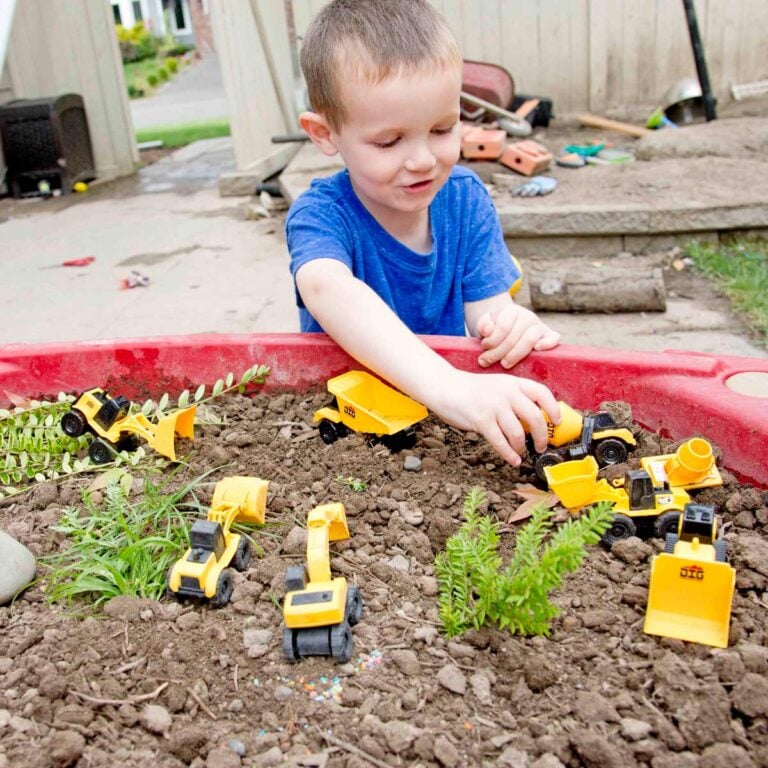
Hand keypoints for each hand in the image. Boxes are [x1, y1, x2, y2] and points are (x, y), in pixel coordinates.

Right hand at [429, 370, 560, 466]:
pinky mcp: (481, 420)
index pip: (542, 393)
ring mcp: (494, 407)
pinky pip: (500, 442)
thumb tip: (532, 418)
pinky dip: (509, 454)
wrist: (445, 386)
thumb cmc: (471, 389)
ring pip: (518, 433)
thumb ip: (514, 397)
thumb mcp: (498, 385)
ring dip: (522, 447)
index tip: (557, 422)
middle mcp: (506, 393)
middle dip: (542, 436)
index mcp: (513, 383)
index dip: (553, 409)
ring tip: (521, 452)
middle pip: (535, 417)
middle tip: (541, 445)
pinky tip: (513, 460)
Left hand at [476, 303, 559, 368]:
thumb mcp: (486, 323)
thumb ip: (484, 324)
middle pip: (513, 337)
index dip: (492, 340)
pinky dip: (548, 343)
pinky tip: (537, 349)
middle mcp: (527, 316)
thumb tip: (488, 331)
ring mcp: (539, 326)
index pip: (503, 327)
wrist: (510, 329)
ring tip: (504, 364)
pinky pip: (554, 338)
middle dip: (498, 352)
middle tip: (486, 361)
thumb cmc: (496, 328)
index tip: (484, 347)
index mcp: (512, 310)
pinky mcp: (549, 335)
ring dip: (515, 355)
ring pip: (529, 340)